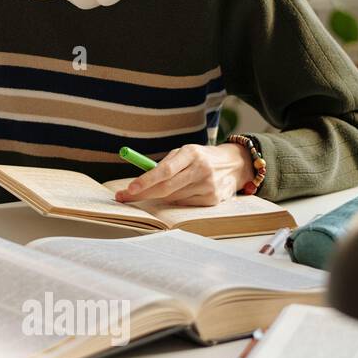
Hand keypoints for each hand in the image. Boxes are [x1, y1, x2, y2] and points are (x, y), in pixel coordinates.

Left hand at [114, 143, 252, 206]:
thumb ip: (163, 166)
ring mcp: (208, 186)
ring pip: (173, 198)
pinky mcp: (213, 199)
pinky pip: (184, 205)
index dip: (146, 181)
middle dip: (143, 194)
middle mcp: (201, 169)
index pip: (165, 170)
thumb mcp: (183, 154)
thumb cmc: (199, 158)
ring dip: (161, 197)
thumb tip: (137, 184)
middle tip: (124, 197)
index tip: (129, 189)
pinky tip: (185, 191)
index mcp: (191, 153)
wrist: (233, 164)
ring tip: (164, 188)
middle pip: (166, 188)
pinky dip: (177, 200)